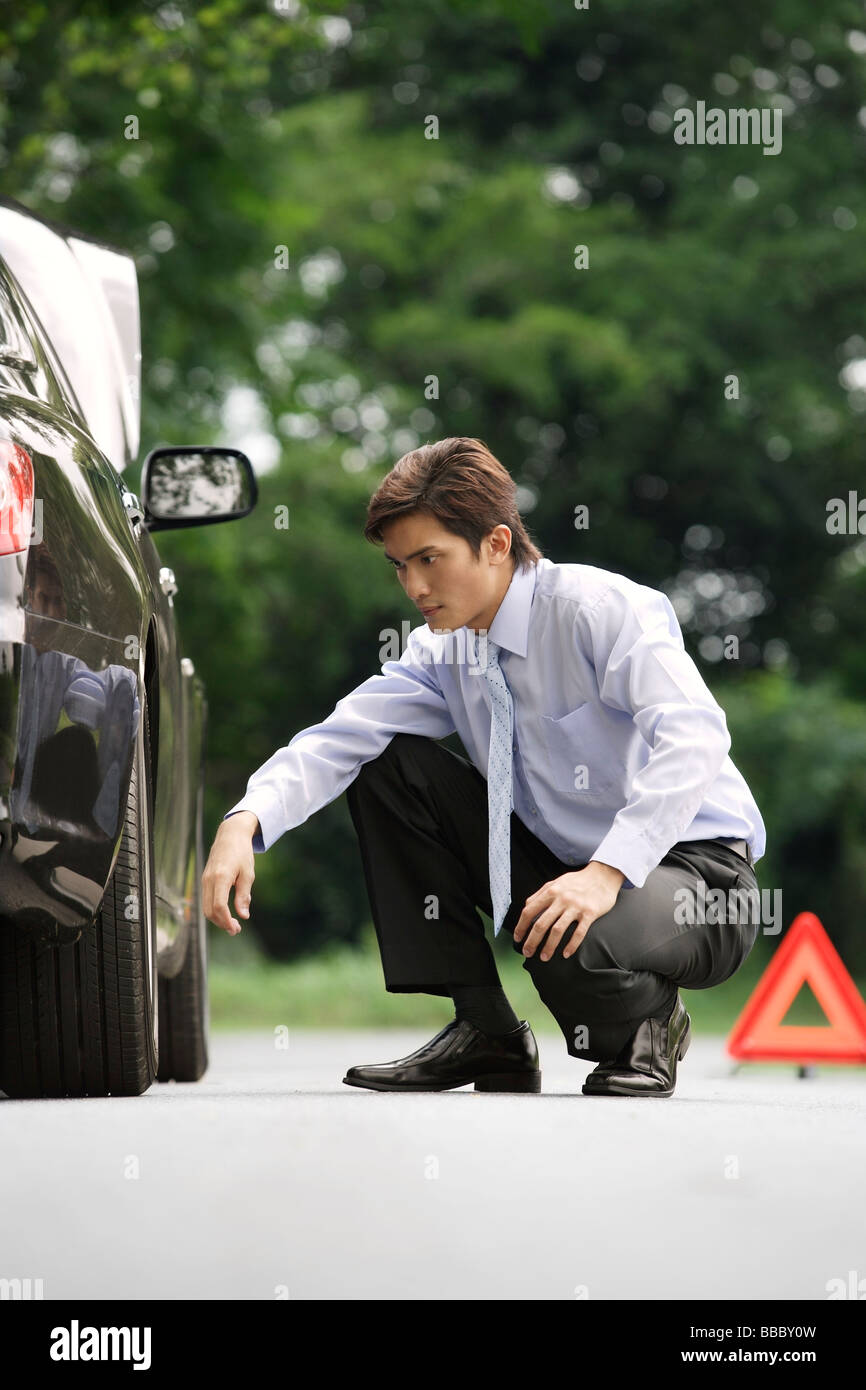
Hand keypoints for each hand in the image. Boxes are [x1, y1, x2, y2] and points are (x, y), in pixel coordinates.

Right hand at [202, 814, 258, 934]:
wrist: (230, 835)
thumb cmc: (242, 853)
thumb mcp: (248, 874)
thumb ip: (244, 895)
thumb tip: (243, 916)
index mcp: (221, 877)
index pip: (219, 906)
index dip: (226, 921)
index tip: (235, 929)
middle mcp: (209, 879)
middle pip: (209, 910)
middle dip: (221, 923)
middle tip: (236, 930)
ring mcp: (205, 879)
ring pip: (205, 907)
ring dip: (217, 919)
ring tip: (232, 924)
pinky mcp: (205, 879)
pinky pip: (206, 900)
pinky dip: (214, 910)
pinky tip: (226, 913)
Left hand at [512, 860, 624, 960]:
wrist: (602, 876)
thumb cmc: (577, 881)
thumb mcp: (556, 882)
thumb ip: (540, 894)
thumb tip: (526, 907)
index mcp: (550, 891)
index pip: (529, 911)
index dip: (521, 926)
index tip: (518, 938)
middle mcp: (561, 899)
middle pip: (541, 923)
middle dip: (532, 941)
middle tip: (527, 953)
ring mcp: (576, 906)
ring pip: (558, 930)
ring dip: (549, 946)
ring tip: (544, 957)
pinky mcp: (590, 913)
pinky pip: (579, 933)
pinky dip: (571, 945)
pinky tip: (566, 954)